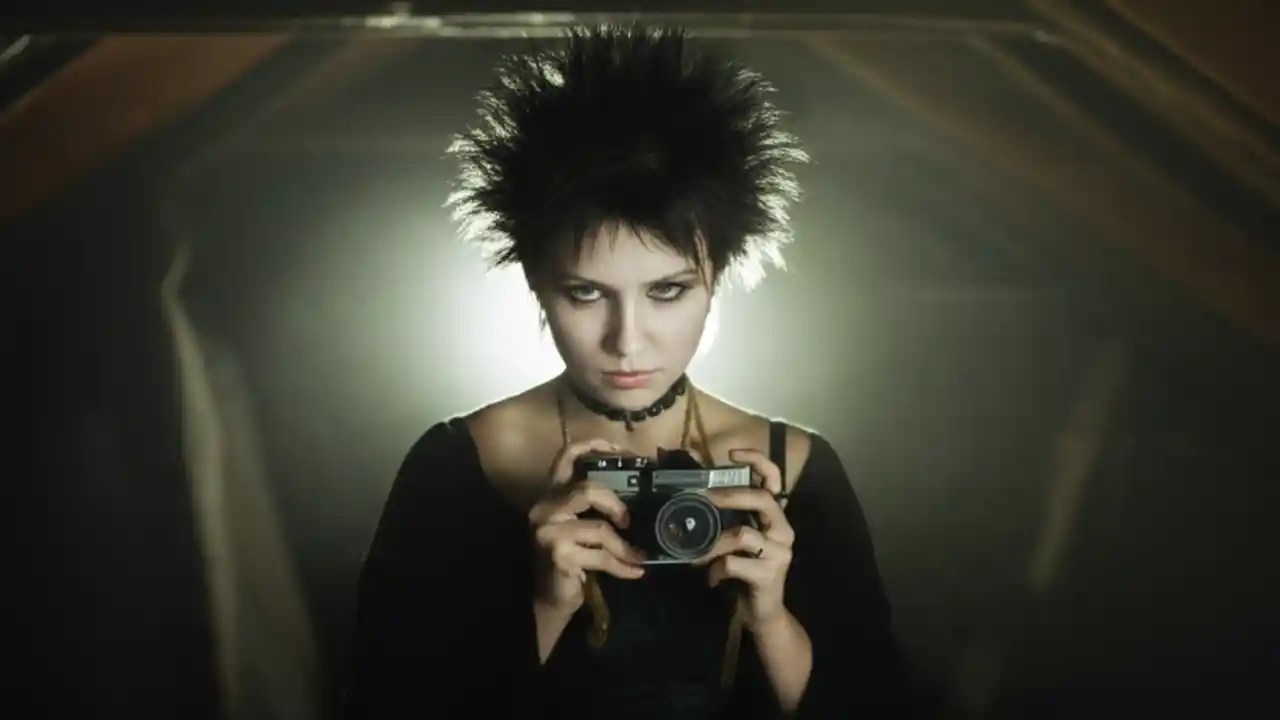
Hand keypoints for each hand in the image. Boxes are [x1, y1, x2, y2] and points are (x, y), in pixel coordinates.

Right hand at [528, 438, 646, 616]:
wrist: (547, 598)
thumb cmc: (569, 557)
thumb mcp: (579, 525)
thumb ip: (595, 507)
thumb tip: (638, 494)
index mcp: (551, 494)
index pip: (565, 457)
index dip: (592, 445)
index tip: (620, 450)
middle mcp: (544, 507)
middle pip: (587, 489)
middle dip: (616, 504)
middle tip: (629, 521)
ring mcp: (548, 532)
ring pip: (598, 527)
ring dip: (623, 545)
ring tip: (638, 555)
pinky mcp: (558, 555)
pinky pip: (600, 556)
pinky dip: (622, 565)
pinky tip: (635, 571)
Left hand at [693, 448, 794, 630]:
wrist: (762, 613)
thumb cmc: (745, 571)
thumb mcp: (735, 540)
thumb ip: (723, 518)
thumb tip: (693, 492)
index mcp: (775, 517)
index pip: (774, 480)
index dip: (757, 461)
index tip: (732, 453)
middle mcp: (783, 530)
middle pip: (761, 499)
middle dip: (730, 495)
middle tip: (705, 498)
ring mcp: (779, 552)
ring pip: (742, 534)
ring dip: (713, 545)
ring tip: (698, 556)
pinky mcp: (769, 574)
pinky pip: (734, 563)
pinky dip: (715, 570)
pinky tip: (711, 578)